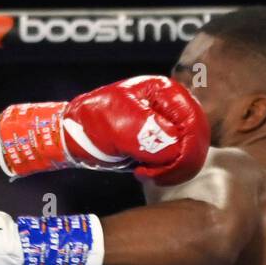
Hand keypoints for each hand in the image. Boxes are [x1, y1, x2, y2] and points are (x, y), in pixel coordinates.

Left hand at [0, 75, 208, 184]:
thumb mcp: (118, 127)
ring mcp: (166, 121)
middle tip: (149, 173)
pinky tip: (142, 171)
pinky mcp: (160, 138)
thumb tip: (175, 148)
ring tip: (142, 171)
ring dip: (169, 169)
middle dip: (176, 162)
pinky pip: (176, 159)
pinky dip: (163, 171)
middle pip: (195, 139)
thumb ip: (149, 135)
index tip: (158, 167)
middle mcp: (170, 103)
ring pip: (188, 152)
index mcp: (164, 91)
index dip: (183, 151)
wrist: (70, 134)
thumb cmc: (88, 124)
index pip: (194, 124)